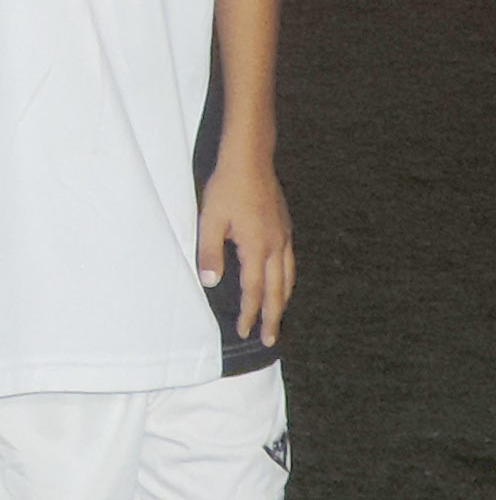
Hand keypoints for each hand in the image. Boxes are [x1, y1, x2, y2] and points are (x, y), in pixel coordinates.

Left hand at [196, 150, 294, 346]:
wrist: (250, 160)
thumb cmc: (226, 189)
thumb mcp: (209, 221)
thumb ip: (209, 253)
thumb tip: (210, 283)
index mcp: (257, 247)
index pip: (254, 290)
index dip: (249, 314)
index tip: (244, 331)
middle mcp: (277, 246)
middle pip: (278, 291)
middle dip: (274, 317)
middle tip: (271, 340)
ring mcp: (285, 236)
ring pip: (288, 278)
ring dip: (283, 300)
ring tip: (278, 317)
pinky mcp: (285, 227)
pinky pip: (290, 263)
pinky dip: (287, 280)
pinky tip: (281, 283)